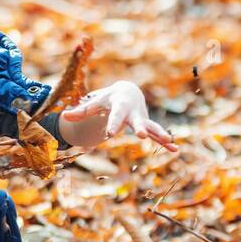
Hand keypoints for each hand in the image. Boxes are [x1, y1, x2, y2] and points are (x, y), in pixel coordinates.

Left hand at [60, 82, 178, 151]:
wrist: (128, 92)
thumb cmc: (108, 99)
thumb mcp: (95, 103)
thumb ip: (82, 111)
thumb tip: (64, 117)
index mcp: (119, 106)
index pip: (114, 116)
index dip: (111, 124)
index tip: (109, 134)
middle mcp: (133, 113)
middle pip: (137, 121)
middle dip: (140, 128)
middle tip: (142, 136)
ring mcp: (142, 119)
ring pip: (152, 128)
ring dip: (160, 135)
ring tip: (170, 142)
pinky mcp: (147, 126)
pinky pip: (158, 134)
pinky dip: (166, 142)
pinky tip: (176, 149)